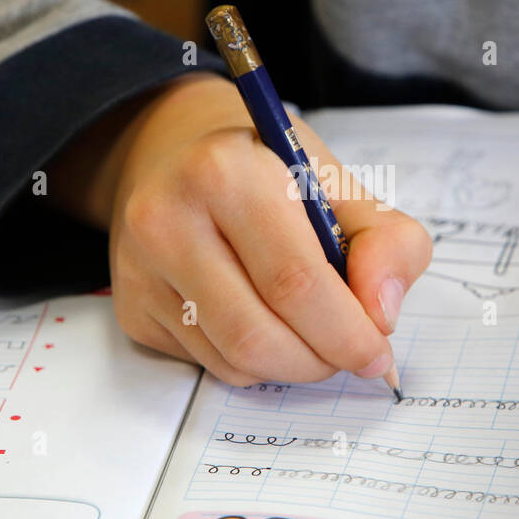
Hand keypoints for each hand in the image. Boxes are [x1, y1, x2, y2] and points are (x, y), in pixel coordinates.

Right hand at [48, 73, 432, 385]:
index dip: (348, 331)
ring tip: (315, 336)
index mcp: (225, 172)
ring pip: (234, 361)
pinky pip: (209, 364)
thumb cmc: (267, 170)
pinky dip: (255, 362)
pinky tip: (265, 323)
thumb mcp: (340, 183)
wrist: (177, 152)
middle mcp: (167, 219)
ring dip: (292, 366)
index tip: (378, 352)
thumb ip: (387, 242)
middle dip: (322, 359)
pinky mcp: (131, 308)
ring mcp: (140, 269)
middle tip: (352, 351)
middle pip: (259, 334)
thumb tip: (381, 313)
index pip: (295, 281)